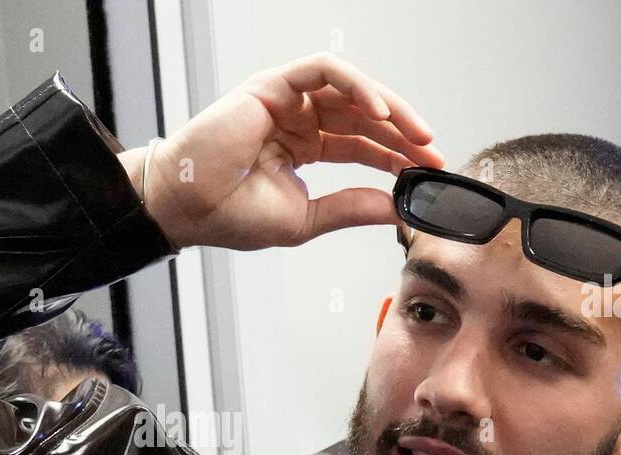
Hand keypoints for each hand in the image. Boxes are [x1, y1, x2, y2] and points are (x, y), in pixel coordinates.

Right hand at [131, 52, 442, 251]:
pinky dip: (357, 86)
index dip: (395, 156)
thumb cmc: (230, 215)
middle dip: (402, 133)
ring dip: (390, 107)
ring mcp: (286, 101)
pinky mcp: (274, 84)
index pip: (361, 145)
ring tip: (416, 133)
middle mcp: (297, 121)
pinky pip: (326, 71)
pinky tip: (380, 111)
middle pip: (363, 116)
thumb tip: (397, 208)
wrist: (188, 207)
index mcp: (302, 150)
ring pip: (351, 90)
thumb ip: (351, 207)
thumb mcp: (305, 218)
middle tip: (432, 153)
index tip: (425, 173)